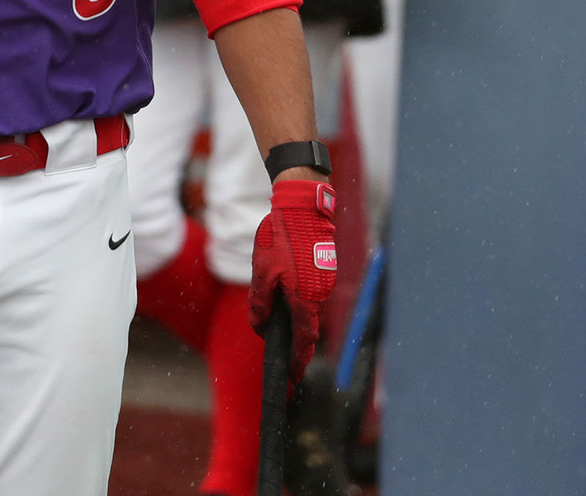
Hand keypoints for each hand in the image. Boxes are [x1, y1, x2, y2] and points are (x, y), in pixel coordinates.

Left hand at [248, 179, 337, 382]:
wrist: (302, 207)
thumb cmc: (280, 238)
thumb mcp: (261, 273)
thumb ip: (260, 303)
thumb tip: (260, 326)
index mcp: (305, 299)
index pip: (304, 340)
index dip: (298, 361)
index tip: (293, 378)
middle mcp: (320, 295)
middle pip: (308, 328)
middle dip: (297, 346)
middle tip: (284, 359)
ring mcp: (325, 283)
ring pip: (308, 310)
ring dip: (295, 321)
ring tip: (277, 327)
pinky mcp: (324, 272)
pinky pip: (312, 296)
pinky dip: (300, 304)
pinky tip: (285, 299)